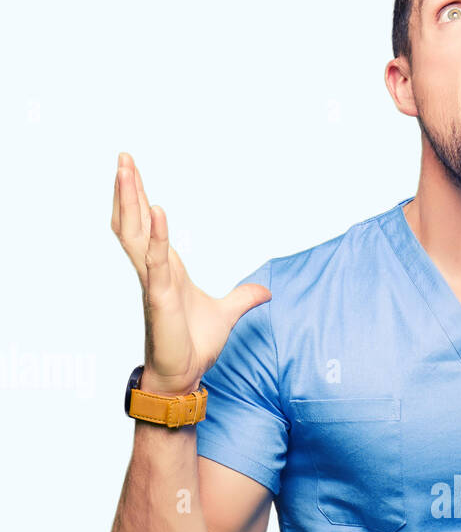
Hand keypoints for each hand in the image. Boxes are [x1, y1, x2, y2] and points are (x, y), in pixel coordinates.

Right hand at [110, 151, 270, 394]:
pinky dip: (157, 236)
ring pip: (134, 233)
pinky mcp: (160, 297)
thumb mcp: (227, 314)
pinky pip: (156, 261)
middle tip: (123, 156)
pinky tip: (158, 210)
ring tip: (125, 169)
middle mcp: (153, 270)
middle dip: (128, 189)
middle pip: (134, 220)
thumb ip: (243, 298)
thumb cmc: (194, 346)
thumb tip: (266, 291)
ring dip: (129, 200)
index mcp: (165, 269)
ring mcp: (153, 282)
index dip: (138, 198)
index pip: (147, 225)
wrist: (184, 376)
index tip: (132, 170)